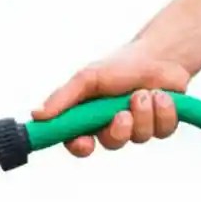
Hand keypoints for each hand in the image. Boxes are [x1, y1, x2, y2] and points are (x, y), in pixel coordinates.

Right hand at [33, 42, 191, 156]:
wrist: (159, 54)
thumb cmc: (120, 65)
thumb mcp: (86, 78)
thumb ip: (62, 98)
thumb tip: (36, 115)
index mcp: (90, 117)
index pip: (78, 143)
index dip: (81, 147)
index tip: (85, 142)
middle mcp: (111, 125)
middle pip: (112, 144)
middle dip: (119, 129)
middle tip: (122, 113)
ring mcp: (137, 127)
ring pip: (139, 138)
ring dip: (144, 114)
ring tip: (146, 93)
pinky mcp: (161, 125)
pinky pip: (162, 131)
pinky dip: (164, 112)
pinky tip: (162, 95)